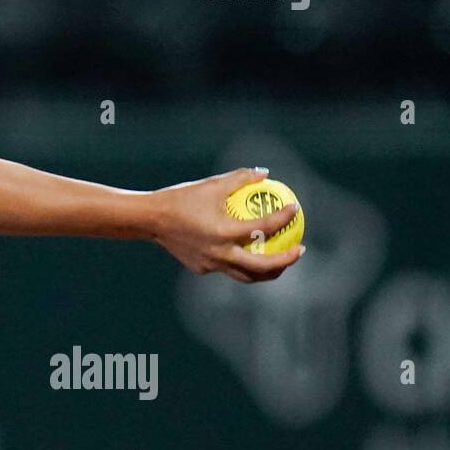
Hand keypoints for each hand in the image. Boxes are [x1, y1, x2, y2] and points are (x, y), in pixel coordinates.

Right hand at [150, 166, 303, 281]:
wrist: (149, 219)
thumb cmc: (180, 198)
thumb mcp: (211, 184)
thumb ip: (240, 178)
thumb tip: (265, 173)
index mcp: (224, 232)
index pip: (264, 226)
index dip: (284, 217)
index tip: (295, 208)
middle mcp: (220, 254)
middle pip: (262, 266)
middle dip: (286, 260)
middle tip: (300, 249)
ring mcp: (210, 265)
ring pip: (246, 275)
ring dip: (267, 271)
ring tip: (280, 262)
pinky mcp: (201, 269)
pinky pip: (225, 267)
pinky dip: (238, 261)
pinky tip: (244, 252)